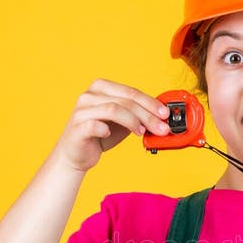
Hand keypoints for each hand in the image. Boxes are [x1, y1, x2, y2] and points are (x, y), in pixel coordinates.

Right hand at [54, 79, 170, 171]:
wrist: (77, 154)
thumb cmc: (100, 135)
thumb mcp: (123, 122)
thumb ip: (138, 115)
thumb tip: (162, 116)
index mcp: (101, 88)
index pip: (131, 92)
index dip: (150, 103)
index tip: (165, 114)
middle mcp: (90, 95)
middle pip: (125, 101)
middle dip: (147, 115)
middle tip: (161, 128)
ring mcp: (81, 110)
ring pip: (113, 109)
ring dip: (133, 121)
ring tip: (141, 132)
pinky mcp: (77, 127)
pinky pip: (95, 125)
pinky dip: (106, 130)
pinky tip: (110, 135)